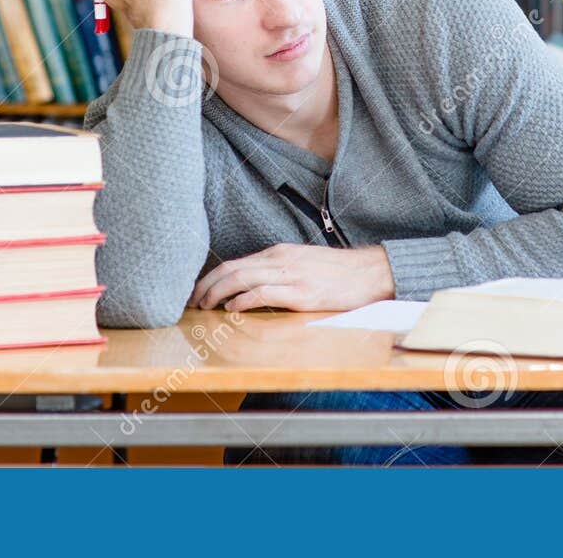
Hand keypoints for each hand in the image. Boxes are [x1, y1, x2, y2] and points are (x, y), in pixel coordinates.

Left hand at [188, 244, 395, 312]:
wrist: (370, 272)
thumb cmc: (339, 272)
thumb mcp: (303, 263)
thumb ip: (279, 270)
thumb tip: (253, 286)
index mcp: (279, 252)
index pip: (236, 263)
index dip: (212, 277)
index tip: (198, 291)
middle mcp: (280, 259)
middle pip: (232, 268)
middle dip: (207, 285)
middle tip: (193, 301)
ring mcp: (290, 275)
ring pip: (242, 278)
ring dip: (218, 293)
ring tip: (205, 306)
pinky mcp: (301, 292)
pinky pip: (264, 293)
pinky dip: (243, 300)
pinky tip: (232, 309)